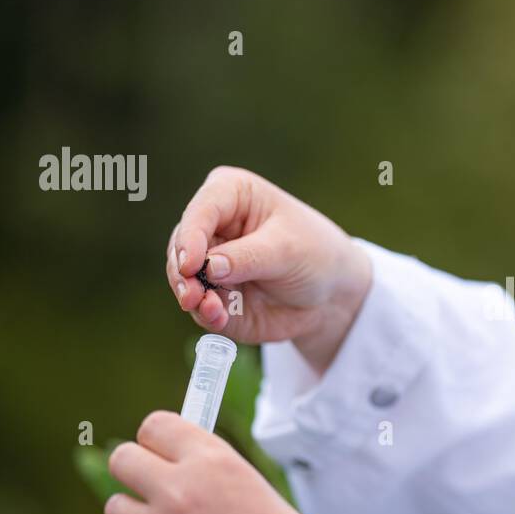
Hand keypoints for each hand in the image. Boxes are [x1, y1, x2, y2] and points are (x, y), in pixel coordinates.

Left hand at [93, 410, 331, 513]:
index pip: (156, 426)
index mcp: (215, 462)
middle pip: (122, 459)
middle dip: (136, 474)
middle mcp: (181, 490)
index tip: (164, 457)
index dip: (157, 442)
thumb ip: (213, 476)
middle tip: (156, 495)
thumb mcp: (257, 491)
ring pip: (115, 508)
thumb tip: (177, 468)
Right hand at [166, 165, 372, 377]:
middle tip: (193, 295)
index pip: (201, 210)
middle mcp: (213, 225)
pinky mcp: (213, 294)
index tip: (192, 265)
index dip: (190, 237)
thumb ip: (247, 257)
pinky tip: (218, 318)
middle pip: (181, 245)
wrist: (333, 293)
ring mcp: (210, 262)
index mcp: (231, 195)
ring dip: (191, 296)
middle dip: (184, 272)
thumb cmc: (315, 253)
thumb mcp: (288, 250)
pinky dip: (205, 314)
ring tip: (210, 309)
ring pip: (183, 277)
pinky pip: (200, 306)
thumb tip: (207, 267)